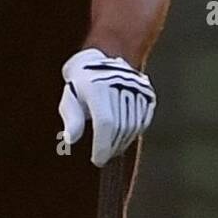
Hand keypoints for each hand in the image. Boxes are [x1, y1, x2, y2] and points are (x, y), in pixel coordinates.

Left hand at [59, 47, 155, 166]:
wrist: (102, 57)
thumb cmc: (81, 85)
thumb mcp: (69, 99)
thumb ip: (71, 118)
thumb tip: (71, 139)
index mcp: (98, 85)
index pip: (105, 122)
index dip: (102, 144)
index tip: (97, 160)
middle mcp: (119, 84)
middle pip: (120, 126)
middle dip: (111, 147)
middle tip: (103, 157)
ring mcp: (136, 87)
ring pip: (132, 126)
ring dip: (122, 142)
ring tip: (112, 150)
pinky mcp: (147, 92)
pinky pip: (143, 120)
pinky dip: (134, 133)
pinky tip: (123, 138)